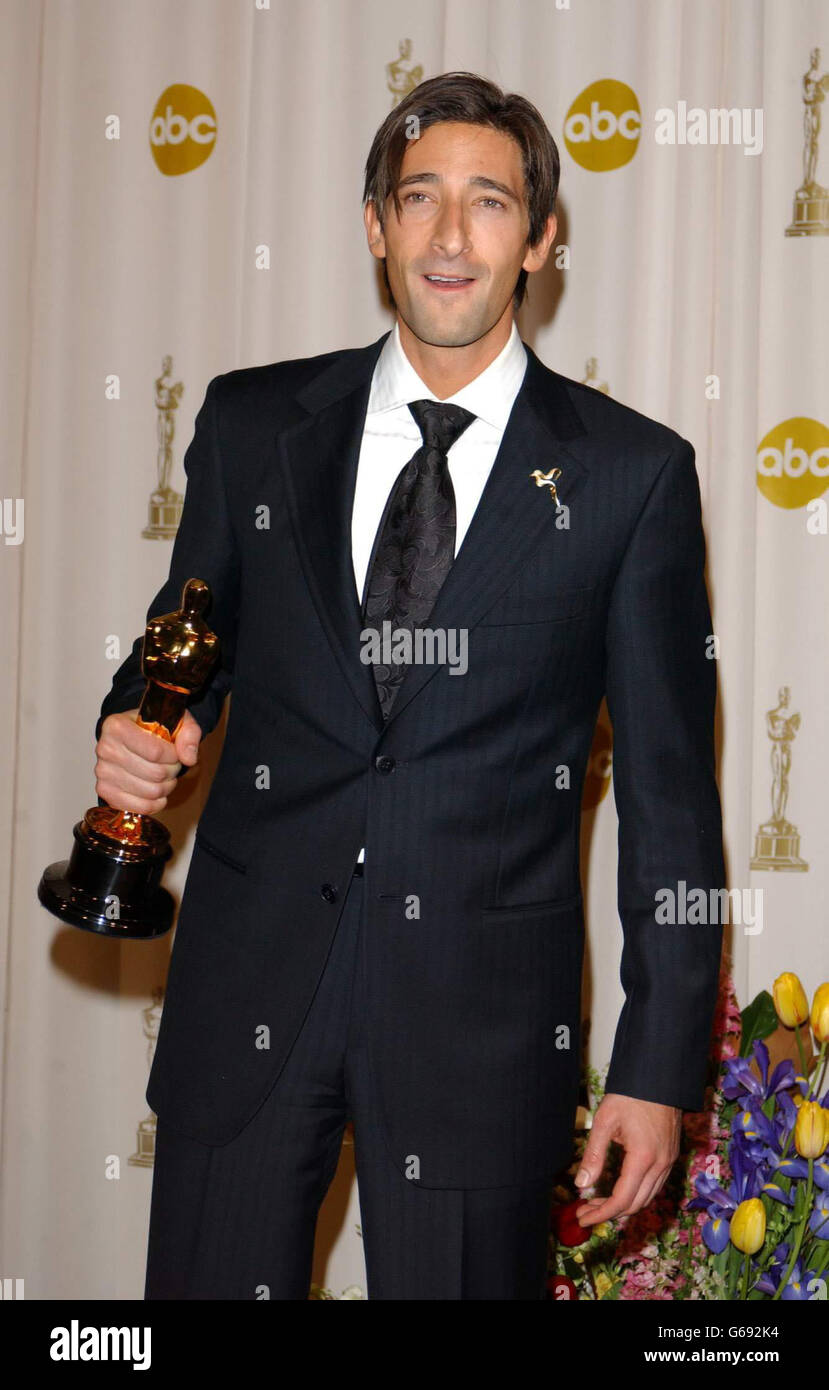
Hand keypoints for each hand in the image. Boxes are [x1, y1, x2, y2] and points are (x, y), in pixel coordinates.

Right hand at [95, 708, 202, 813]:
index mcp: (117, 726)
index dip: (174, 757)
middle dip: (172, 771)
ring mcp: (103, 772)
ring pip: (150, 792)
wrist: (131, 736)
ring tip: (164, 775)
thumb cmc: (151, 728)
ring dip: (166, 787)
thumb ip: (188, 733)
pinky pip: (140, 807)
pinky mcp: (105, 791)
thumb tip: (188, 758)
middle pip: (155, 774)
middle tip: (171, 764)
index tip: (175, 752)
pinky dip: (155, 803)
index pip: (155, 752)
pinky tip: (157, 792)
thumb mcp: (176, 720)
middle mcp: (106, 748)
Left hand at [573, 1092, 681, 1225]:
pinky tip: (618, 1188)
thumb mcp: (605, 1120)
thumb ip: (594, 1154)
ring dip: (622, 1205)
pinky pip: (654, 1185)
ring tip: (597, 1202)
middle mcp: (660, 1164)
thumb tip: (581, 1184)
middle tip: (585, 1211)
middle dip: (609, 1212)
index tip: (583, 1217)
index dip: (601, 1213)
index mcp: (643, 1157)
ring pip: (646, 1197)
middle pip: (635, 1204)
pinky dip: (636, 1194)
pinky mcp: (670, 1156)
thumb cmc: (631, 1095)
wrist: (659, 1077)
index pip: (621, 1200)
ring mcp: (668, 1161)